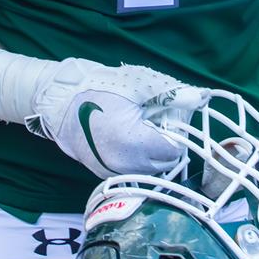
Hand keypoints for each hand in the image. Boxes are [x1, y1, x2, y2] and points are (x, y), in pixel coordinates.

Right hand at [0, 50, 208, 177]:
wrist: (56, 101)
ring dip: (154, 153)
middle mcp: (123, 164)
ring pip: (150, 171)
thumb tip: (201, 98)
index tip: (171, 118)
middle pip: (164, 164)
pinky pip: (134, 172)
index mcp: (132, 142)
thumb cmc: (97, 88)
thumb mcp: (138, 84)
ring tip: (143, 128)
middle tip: (157, 121)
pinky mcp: (104, 173)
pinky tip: (130, 138)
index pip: (174, 151)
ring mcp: (112, 172)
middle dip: (168, 144)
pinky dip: (139, 159)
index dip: (178, 133)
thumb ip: (172, 93)